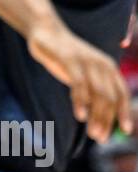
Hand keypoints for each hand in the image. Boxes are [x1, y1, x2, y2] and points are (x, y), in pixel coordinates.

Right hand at [28, 17, 132, 142]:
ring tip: (93, 133)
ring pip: (98, 94)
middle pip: (110, 97)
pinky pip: (79, 85)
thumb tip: (102, 119)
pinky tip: (80, 116)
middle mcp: (102, 64)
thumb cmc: (66, 59)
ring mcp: (87, 62)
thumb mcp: (84, 74)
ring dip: (97, 116)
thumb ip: (94, 92)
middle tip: (100, 138)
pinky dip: (81, 102)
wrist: (47, 33)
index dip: (125, 112)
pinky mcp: (71, 60)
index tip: (125, 130)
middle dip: (107, 120)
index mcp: (109, 68)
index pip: (122, 93)